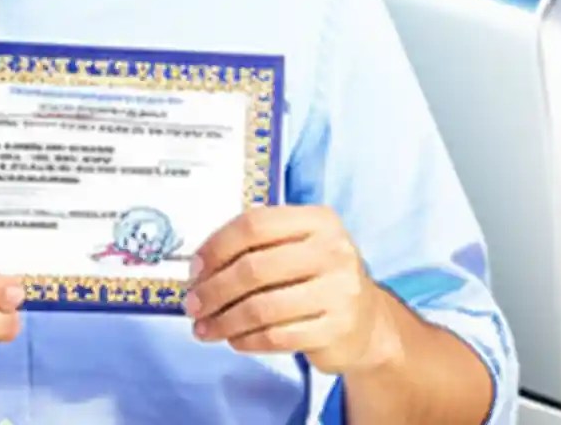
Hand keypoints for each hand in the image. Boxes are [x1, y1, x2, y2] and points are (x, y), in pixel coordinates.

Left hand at [183, 205, 400, 374]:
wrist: (368, 322)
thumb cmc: (316, 277)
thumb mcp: (295, 247)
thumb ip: (255, 246)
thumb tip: (198, 269)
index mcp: (318, 220)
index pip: (254, 224)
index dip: (216, 247)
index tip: (194, 270)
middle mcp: (333, 250)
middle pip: (253, 268)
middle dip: (213, 290)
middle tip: (192, 304)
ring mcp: (339, 291)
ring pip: (261, 308)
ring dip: (223, 321)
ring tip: (203, 329)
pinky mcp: (337, 329)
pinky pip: (276, 336)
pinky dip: (246, 340)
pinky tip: (233, 340)